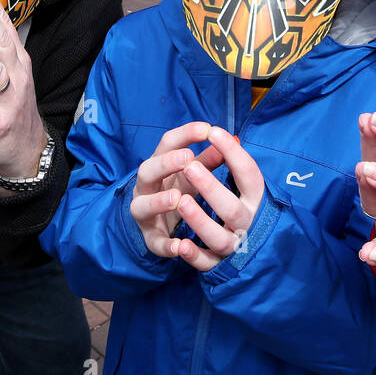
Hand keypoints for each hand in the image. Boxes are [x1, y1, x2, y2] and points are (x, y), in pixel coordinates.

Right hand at [129, 122, 223, 257]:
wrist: (154, 222)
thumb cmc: (178, 189)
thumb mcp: (192, 173)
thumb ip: (208, 159)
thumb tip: (232, 140)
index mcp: (159, 165)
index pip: (166, 143)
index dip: (184, 134)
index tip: (206, 128)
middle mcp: (146, 187)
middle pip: (147, 171)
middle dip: (166, 164)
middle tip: (188, 158)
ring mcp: (145, 214)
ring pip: (143, 207)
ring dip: (160, 202)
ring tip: (177, 198)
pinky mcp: (151, 240)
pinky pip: (155, 243)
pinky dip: (166, 246)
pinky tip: (180, 246)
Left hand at [173, 128, 265, 270]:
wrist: (263, 251)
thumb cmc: (248, 208)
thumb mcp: (246, 187)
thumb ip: (234, 165)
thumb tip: (224, 135)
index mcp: (257, 200)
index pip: (249, 175)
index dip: (233, 153)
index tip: (213, 131)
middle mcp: (248, 224)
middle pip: (231, 209)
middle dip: (210, 187)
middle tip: (190, 166)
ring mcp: (234, 246)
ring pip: (219, 238)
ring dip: (199, 221)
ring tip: (182, 201)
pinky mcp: (220, 264)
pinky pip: (208, 264)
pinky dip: (195, 257)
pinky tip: (181, 245)